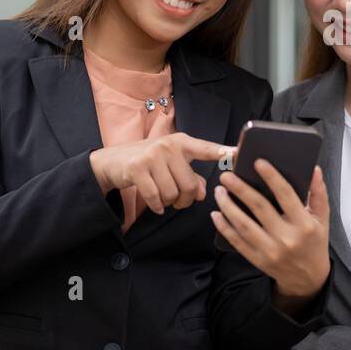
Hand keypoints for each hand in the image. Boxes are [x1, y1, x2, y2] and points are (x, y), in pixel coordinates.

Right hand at [88, 132, 228, 212]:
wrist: (113, 162)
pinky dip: (157, 206)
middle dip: (185, 199)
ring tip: (163, 197)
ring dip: (169, 202)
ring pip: (173, 193)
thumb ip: (192, 177)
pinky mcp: (137, 168)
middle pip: (190, 185)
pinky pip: (155, 197)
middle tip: (178, 200)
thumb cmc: (149, 163)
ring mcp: (153, 155)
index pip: (206, 148)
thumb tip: (203, 193)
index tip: (237, 153)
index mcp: (182, 143)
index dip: (222, 152)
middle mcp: (169, 146)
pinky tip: (156, 205)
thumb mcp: (172, 165)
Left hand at [211, 162, 330, 301]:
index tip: (258, 162)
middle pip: (259, 207)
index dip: (271, 177)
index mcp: (304, 224)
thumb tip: (314, 170)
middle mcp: (286, 237)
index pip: (286, 195)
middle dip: (241, 189)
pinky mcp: (257, 259)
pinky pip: (236, 241)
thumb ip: (319, 193)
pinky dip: (224, 227)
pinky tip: (216, 214)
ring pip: (243, 224)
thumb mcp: (322, 218)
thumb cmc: (314, 242)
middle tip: (227, 175)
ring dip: (228, 206)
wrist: (307, 278)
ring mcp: (270, 250)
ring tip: (219, 191)